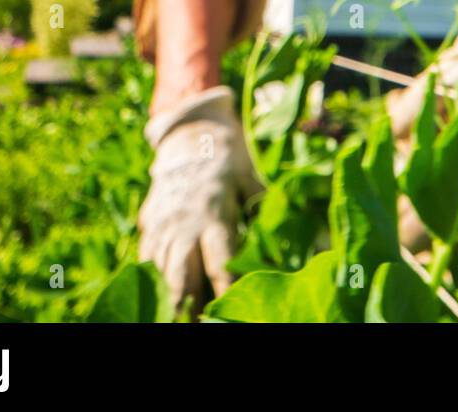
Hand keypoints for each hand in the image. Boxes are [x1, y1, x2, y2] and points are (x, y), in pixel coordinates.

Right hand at [138, 87, 262, 314]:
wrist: (189, 134)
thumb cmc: (230, 158)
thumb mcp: (252, 178)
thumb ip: (271, 209)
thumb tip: (311, 235)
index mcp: (215, 213)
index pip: (220, 261)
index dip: (227, 288)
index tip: (233, 306)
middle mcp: (185, 224)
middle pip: (181, 275)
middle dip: (187, 304)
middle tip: (197, 323)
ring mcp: (163, 227)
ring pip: (160, 272)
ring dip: (169, 298)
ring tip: (180, 319)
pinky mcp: (150, 227)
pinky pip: (147, 261)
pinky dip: (153, 282)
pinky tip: (161, 301)